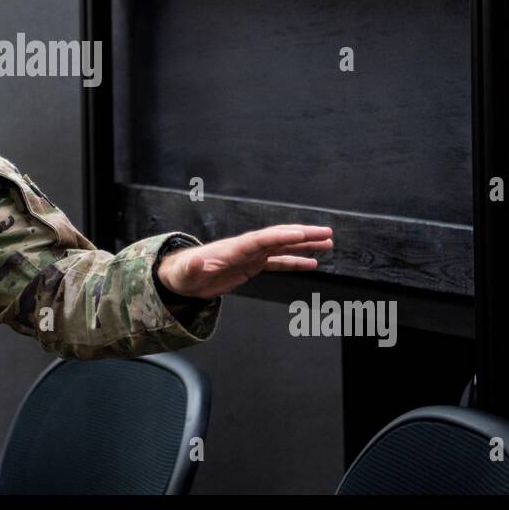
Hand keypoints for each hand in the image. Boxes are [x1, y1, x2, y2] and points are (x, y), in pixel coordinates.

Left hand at [157, 224, 332, 299]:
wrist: (181, 277)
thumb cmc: (183, 273)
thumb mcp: (186, 273)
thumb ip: (194, 267)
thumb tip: (198, 262)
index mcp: (233, 248)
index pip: (261, 239)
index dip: (281, 236)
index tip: (300, 233)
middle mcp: (246, 248)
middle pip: (279, 237)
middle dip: (303, 235)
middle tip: (326, 233)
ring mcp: (251, 255)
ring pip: (283, 247)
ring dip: (305, 244)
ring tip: (328, 243)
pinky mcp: (252, 265)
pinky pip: (279, 262)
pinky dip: (296, 261)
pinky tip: (312, 263)